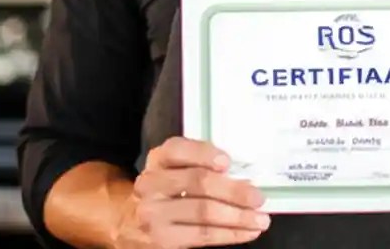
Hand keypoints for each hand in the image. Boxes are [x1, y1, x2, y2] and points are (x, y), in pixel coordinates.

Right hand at [121, 137, 270, 248]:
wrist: (129, 223)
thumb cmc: (166, 192)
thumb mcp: (174, 171)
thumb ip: (200, 165)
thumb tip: (244, 176)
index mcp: (158, 160)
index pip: (177, 149)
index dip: (204, 154)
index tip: (228, 162)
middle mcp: (151, 184)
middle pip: (198, 182)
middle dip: (234, 190)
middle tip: (258, 197)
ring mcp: (153, 214)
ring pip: (204, 212)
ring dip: (238, 217)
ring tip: (260, 219)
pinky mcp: (161, 240)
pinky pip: (202, 235)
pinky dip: (230, 234)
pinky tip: (246, 232)